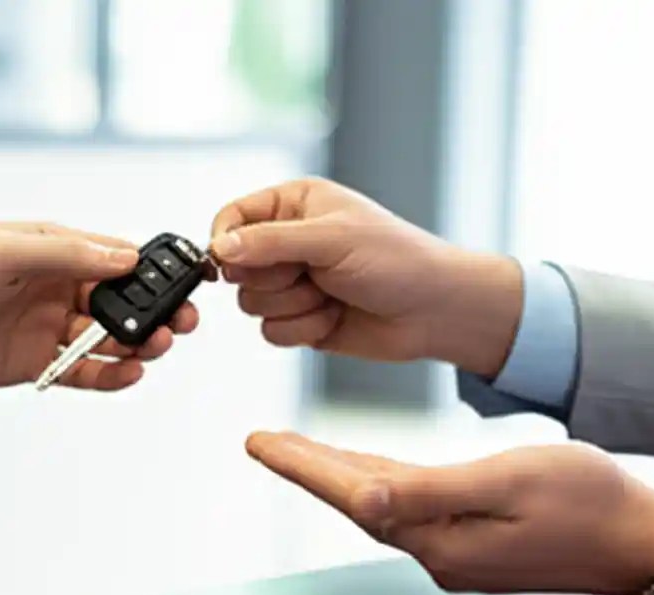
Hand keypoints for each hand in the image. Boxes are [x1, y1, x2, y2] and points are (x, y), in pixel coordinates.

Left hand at [0, 222, 198, 390]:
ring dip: (136, 344)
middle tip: (181, 323)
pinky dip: (108, 375)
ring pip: (106, 337)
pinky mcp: (33, 363)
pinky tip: (127, 374)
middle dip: (154, 311)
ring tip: (155, 349)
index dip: (149, 269)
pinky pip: (82, 370)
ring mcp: (45, 327)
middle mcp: (54, 287)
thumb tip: (124, 258)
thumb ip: (65, 254)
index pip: (113, 256)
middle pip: (120, 300)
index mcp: (50, 249)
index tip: (183, 281)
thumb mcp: (1, 251)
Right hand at [210, 178, 522, 376]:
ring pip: (251, 303)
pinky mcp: (300, 318)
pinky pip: (270, 331)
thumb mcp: (330, 239)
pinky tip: (333, 317)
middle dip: (273, 279)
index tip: (229, 261)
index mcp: (294, 205)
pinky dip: (301, 329)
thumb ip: (269, 242)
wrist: (435, 311)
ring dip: (292, 306)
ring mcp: (293, 282)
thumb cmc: (397, 261)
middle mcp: (288, 241)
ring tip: (330, 295)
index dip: (226, 241)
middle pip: (237, 267)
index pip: (233, 217)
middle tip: (310, 273)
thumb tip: (218, 247)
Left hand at [245, 431, 653, 594]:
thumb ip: (431, 490)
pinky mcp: (473, 546)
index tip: (259, 443)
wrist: (643, 541)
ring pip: (381, 504)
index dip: (303, 466)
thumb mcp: (509, 481)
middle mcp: (439, 553)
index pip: (353, 496)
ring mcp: (456, 553)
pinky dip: (380, 482)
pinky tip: (370, 469)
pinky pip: (409, 509)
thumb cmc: (591, 505)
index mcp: (441, 539)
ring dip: (340, 475)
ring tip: (299, 450)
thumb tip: (365, 497)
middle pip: (358, 501)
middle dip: (309, 468)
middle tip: (264, 441)